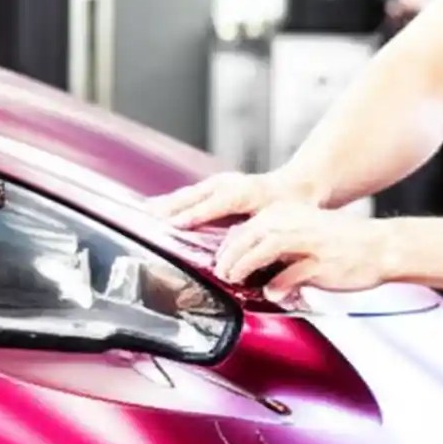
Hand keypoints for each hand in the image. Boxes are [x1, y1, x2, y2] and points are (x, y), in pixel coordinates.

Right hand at [148, 171, 321, 229]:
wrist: (296, 185)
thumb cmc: (292, 209)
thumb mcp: (284, 227)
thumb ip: (263, 242)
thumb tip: (241, 261)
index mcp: (248, 193)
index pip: (217, 203)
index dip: (196, 214)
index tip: (177, 224)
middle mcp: (232, 184)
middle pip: (196, 195)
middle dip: (172, 207)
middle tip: (150, 220)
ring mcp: (222, 182)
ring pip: (190, 194)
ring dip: (168, 204)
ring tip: (145, 214)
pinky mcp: (215, 185)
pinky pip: (190, 194)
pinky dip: (172, 201)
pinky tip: (156, 209)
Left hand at [214, 203, 400, 299]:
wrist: (381, 246)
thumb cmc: (339, 244)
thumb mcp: (301, 234)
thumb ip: (273, 242)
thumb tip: (243, 258)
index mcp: (287, 214)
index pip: (245, 227)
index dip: (227, 246)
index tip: (218, 262)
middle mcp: (294, 223)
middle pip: (248, 236)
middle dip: (229, 257)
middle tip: (222, 274)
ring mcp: (308, 242)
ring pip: (264, 248)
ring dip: (244, 265)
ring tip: (235, 279)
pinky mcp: (321, 262)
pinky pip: (290, 274)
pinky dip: (277, 285)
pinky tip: (272, 292)